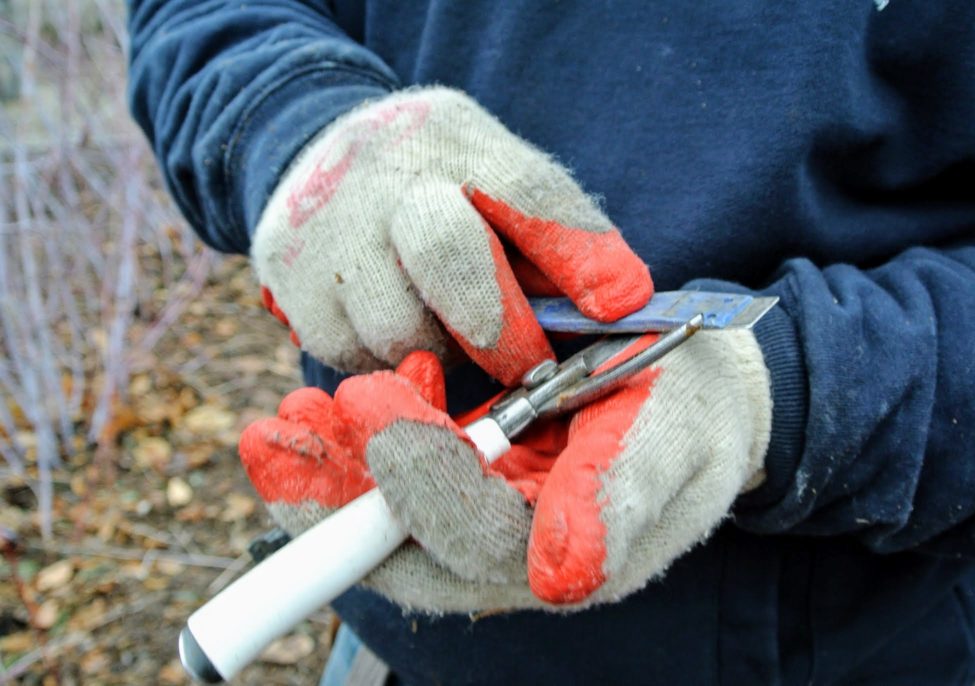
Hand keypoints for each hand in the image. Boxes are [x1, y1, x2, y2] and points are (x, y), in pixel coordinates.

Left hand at [241, 330, 770, 611]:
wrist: (691, 400)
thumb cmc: (692, 407)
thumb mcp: (675, 430)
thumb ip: (623, 494)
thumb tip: (567, 572)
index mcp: (577, 552)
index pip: (479, 537)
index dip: (420, 481)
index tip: (373, 407)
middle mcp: (521, 558)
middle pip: (413, 549)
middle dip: (337, 498)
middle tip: (277, 435)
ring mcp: (489, 532)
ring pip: (390, 531)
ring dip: (325, 482)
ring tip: (273, 431)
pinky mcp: (468, 501)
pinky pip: (392, 499)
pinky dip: (346, 462)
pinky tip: (312, 421)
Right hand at [252, 86, 652, 385]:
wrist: (308, 158)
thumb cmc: (430, 182)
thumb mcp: (491, 176)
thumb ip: (553, 234)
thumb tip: (622, 305)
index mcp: (453, 137)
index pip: (526, 188)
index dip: (580, 251)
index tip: (620, 306)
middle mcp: (382, 173)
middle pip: (448, 254)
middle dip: (503, 327)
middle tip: (532, 366)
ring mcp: (327, 229)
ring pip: (400, 327)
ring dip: (442, 347)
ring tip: (447, 326)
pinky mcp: (292, 285)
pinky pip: (359, 355)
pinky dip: (393, 358)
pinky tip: (397, 324)